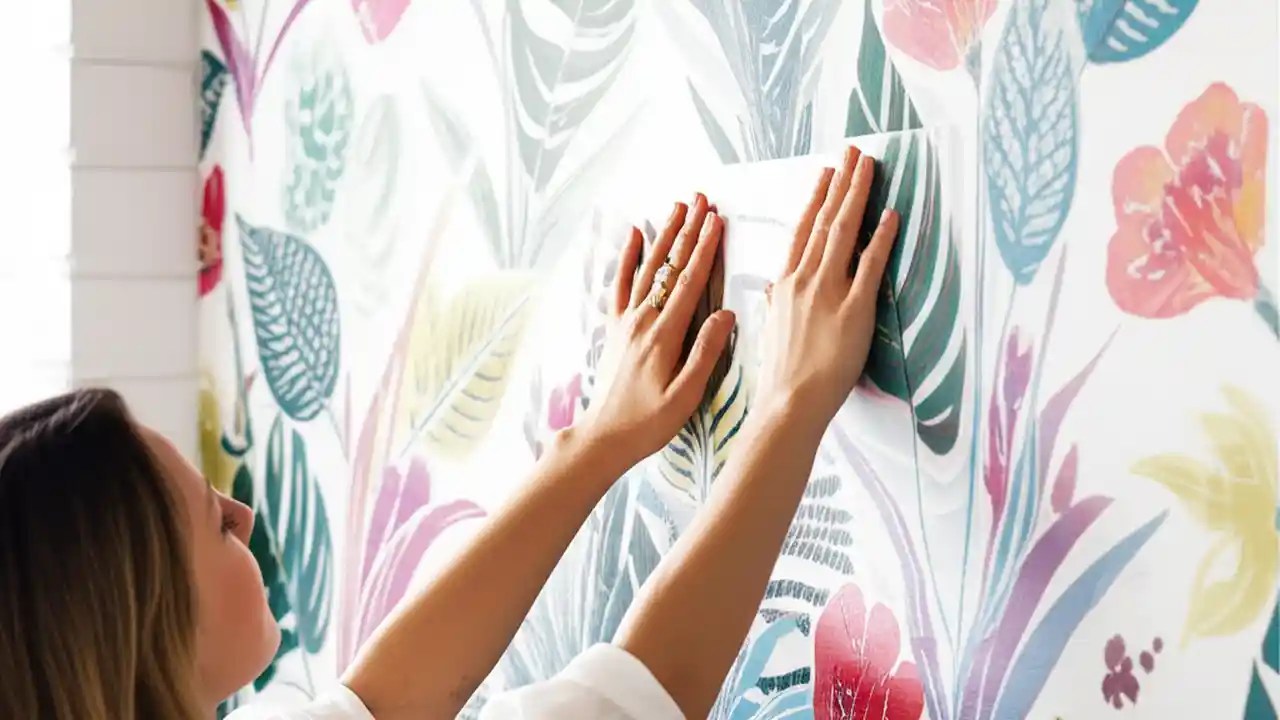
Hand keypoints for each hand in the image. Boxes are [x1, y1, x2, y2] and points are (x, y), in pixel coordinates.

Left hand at [579, 193, 735, 466]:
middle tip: (702, 199)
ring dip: (664, 235)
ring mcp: (625, 321)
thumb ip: (705, 354)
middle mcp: (642, 320)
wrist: (604, 437)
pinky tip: (632, 234)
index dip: (705, 249)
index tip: (718, 220)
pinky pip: (620, 284)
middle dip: (688, 230)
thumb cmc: (649, 423)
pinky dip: (626, 257)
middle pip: (669, 266)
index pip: (689, 282)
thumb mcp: (685, 396)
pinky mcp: (614, 328)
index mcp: (664, 335)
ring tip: (678, 206)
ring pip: (647, 268)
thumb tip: (725, 315)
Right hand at [753, 146, 899, 428]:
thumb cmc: (781, 374)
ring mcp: (829, 291)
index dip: (817, 198)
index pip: (803, 231)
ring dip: (857, 195)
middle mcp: (804, 279)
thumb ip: (776, 305)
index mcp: (785, 284)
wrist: (788, 402)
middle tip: (853, 152)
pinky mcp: (854, 309)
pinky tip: (891, 215)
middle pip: (825, 220)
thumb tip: (775, 290)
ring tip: (868, 166)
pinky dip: (881, 237)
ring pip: (844, 232)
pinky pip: (870, 265)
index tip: (827, 173)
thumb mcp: (771, 331)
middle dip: (841, 183)